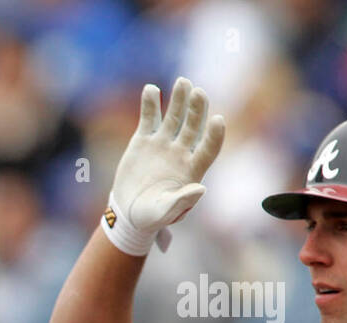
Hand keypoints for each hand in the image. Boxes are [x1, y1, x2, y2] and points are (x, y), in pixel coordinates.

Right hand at [102, 76, 224, 255]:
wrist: (128, 212)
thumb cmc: (151, 216)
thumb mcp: (165, 213)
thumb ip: (181, 202)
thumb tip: (200, 189)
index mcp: (192, 169)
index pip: (208, 148)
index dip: (214, 135)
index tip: (218, 120)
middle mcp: (181, 152)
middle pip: (194, 126)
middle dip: (197, 109)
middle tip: (198, 93)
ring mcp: (163, 144)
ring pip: (174, 117)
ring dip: (179, 100)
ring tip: (182, 82)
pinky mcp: (144, 140)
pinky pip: (149, 118)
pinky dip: (150, 104)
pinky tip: (151, 89)